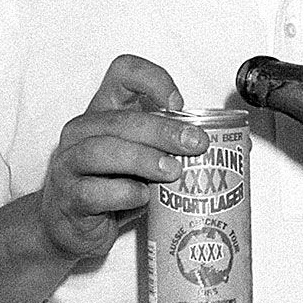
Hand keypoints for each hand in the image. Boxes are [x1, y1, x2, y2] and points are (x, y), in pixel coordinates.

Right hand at [36, 54, 206, 262]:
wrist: (70, 228)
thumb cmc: (110, 187)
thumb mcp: (143, 160)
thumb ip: (171, 147)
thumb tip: (233, 145)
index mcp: (104, 112)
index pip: (122, 73)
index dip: (153, 80)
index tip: (178, 103)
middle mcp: (82, 132)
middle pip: (120, 119)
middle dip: (164, 130)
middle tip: (196, 144)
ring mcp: (69, 164)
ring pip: (103, 151)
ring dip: (144, 159)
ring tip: (173, 172)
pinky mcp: (68, 198)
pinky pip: (95, 192)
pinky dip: (125, 194)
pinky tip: (144, 198)